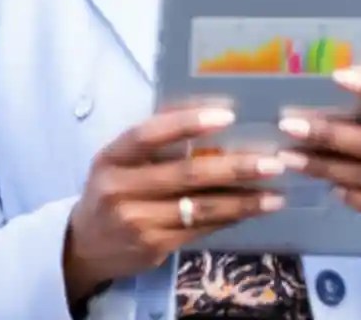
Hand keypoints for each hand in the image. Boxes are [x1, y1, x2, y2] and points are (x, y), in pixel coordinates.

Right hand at [63, 106, 287, 303]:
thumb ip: (154, 141)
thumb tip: (210, 113)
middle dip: (234, 167)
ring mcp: (136, 221)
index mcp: (111, 158)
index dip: (187, 123)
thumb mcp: (119, 161)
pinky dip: (230, 218)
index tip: (227, 115)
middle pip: (184, 175)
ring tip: (275, 193)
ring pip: (199, 207)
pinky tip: (252, 210)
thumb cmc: (112, 191)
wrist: (85, 246)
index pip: (148, 135)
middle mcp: (119, 189)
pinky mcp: (153, 247)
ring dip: (242, 200)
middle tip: (272, 161)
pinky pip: (200, 229)